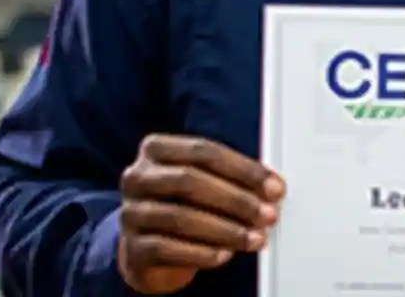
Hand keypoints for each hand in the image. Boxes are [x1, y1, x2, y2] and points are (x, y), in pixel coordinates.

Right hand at [117, 134, 284, 294]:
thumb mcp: (203, 183)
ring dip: (225, 230)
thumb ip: (233, 179)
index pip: (203, 151)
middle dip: (236, 199)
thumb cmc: (185, 206)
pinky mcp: (132, 248)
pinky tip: (226, 255)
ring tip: (254, 238)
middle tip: (268, 215)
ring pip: (180, 217)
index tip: (273, 187)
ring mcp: (130, 212)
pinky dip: (202, 253)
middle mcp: (137, 177)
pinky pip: (168, 249)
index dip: (242, 169)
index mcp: (156, 149)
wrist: (148, 249)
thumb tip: (273, 189)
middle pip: (190, 181)